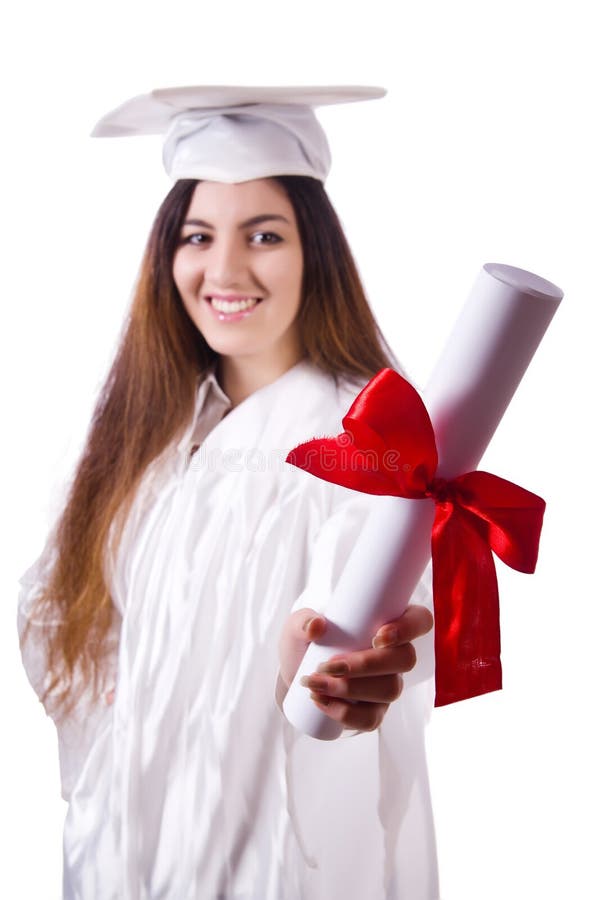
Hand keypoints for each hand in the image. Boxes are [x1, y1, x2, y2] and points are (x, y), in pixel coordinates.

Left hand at [278, 605, 433, 731]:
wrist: (295, 673)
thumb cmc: (307, 641)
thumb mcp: (300, 625)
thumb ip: (304, 621)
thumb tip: (317, 627)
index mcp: (389, 621)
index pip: (419, 620)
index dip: (408, 628)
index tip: (377, 636)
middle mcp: (396, 654)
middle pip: (405, 659)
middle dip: (366, 665)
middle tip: (328, 665)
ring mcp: (389, 684)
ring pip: (390, 689)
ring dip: (350, 689)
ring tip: (314, 683)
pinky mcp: (374, 711)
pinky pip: (372, 718)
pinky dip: (344, 713)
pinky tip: (321, 702)